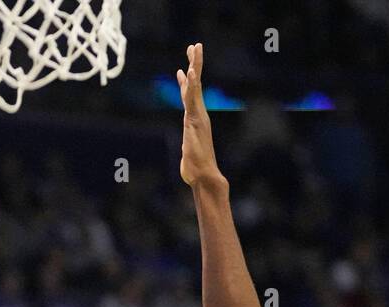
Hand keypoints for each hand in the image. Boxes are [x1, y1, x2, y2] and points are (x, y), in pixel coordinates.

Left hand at [177, 42, 223, 188]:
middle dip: (195, 64)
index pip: (190, 97)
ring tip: (195, 48)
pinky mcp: (195, 120)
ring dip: (195, 66)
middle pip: (195, 85)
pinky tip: (190, 71)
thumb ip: (187, 152)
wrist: (204, 177)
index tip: (184, 67)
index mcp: (195, 120)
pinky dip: (192, 84)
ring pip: (195, 86)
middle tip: (194, 46)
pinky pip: (193, 98)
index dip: (187, 82)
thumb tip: (189, 164)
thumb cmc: (196, 171)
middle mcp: (198, 115)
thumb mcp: (188, 155)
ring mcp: (197, 116)